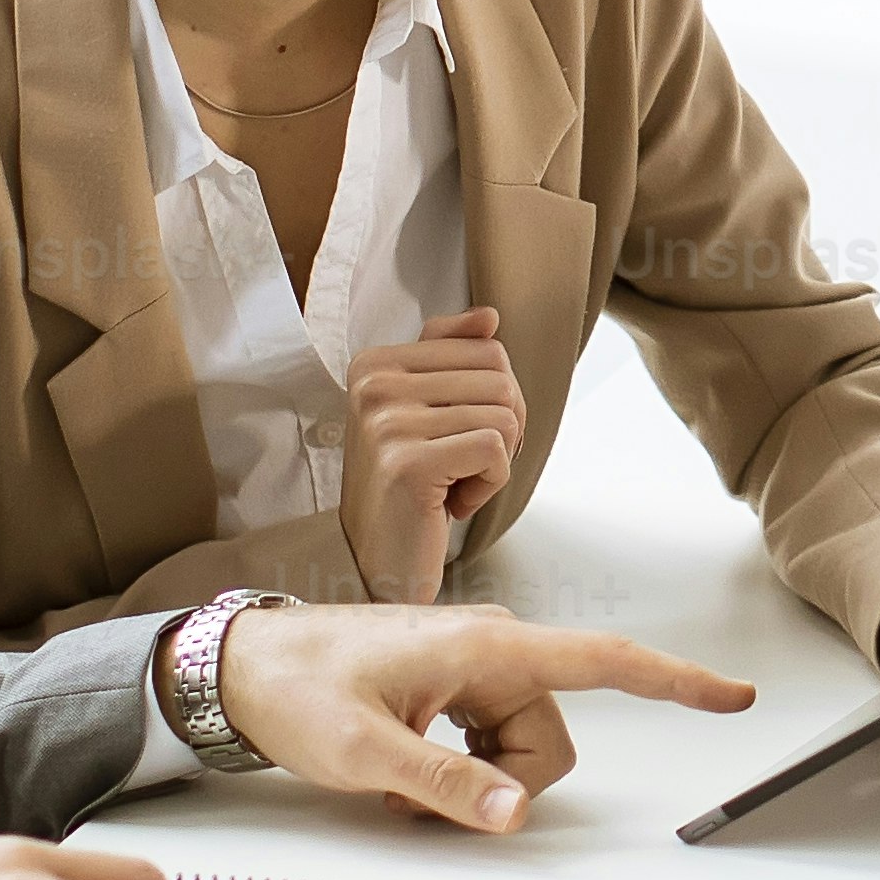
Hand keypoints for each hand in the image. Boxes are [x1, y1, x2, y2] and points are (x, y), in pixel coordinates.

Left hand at [206, 600, 752, 828]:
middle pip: (550, 738)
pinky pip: (490, 741)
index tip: (733, 695)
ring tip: (397, 781)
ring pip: (520, 748)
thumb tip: (515, 813)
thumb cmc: (294, 689)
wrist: (239, 665)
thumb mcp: (362, 751)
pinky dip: (457, 769)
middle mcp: (491, 648)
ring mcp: (474, 666)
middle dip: (503, 785)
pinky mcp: (454, 683)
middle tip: (415, 796)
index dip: (676, 681)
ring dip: (473, 781)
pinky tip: (402, 772)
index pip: (605, 661)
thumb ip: (443, 785)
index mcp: (485, 647)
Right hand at [339, 317, 525, 598]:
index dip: (494, 399)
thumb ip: (450, 357)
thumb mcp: (423, 413)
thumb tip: (489, 315)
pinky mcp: (409, 463)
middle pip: (501, 378)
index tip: (454, 437)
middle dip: (501, 429)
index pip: (486, 348)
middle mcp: (374, 385)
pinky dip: (490, 485)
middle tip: (460, 466)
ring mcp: (387, 423)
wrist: (377, 563)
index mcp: (374, 363)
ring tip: (451, 485)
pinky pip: (496, 450)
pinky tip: (453, 504)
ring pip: (505, 415)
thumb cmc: (408, 488)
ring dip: (494, 462)